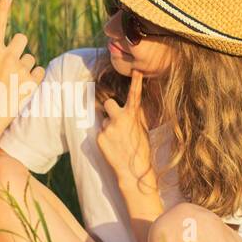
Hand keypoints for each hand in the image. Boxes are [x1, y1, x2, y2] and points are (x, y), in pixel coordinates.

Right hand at [0, 0, 45, 136]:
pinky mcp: (31, 82)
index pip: (0, 25)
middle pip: (21, 39)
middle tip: (12, 65)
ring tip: (14, 82)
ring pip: (30, 58)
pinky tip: (23, 88)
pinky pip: (39, 71)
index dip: (4, 8)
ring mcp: (20, 69)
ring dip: (25, 68)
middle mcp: (7, 57)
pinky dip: (33, 79)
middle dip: (19, 49)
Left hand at [96, 70, 154, 188]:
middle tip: (117, 123)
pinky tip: (113, 147)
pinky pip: (100, 132)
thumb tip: (133, 107)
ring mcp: (108, 128)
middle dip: (111, 111)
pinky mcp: (99, 137)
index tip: (136, 71)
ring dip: (109, 127)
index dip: (136, 82)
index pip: (134, 95)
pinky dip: (105, 138)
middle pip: (109, 104)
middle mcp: (119, 119)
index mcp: (133, 116)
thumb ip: (136, 116)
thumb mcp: (142, 129)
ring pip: (105, 121)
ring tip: (118, 140)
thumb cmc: (140, 150)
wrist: (133, 170)